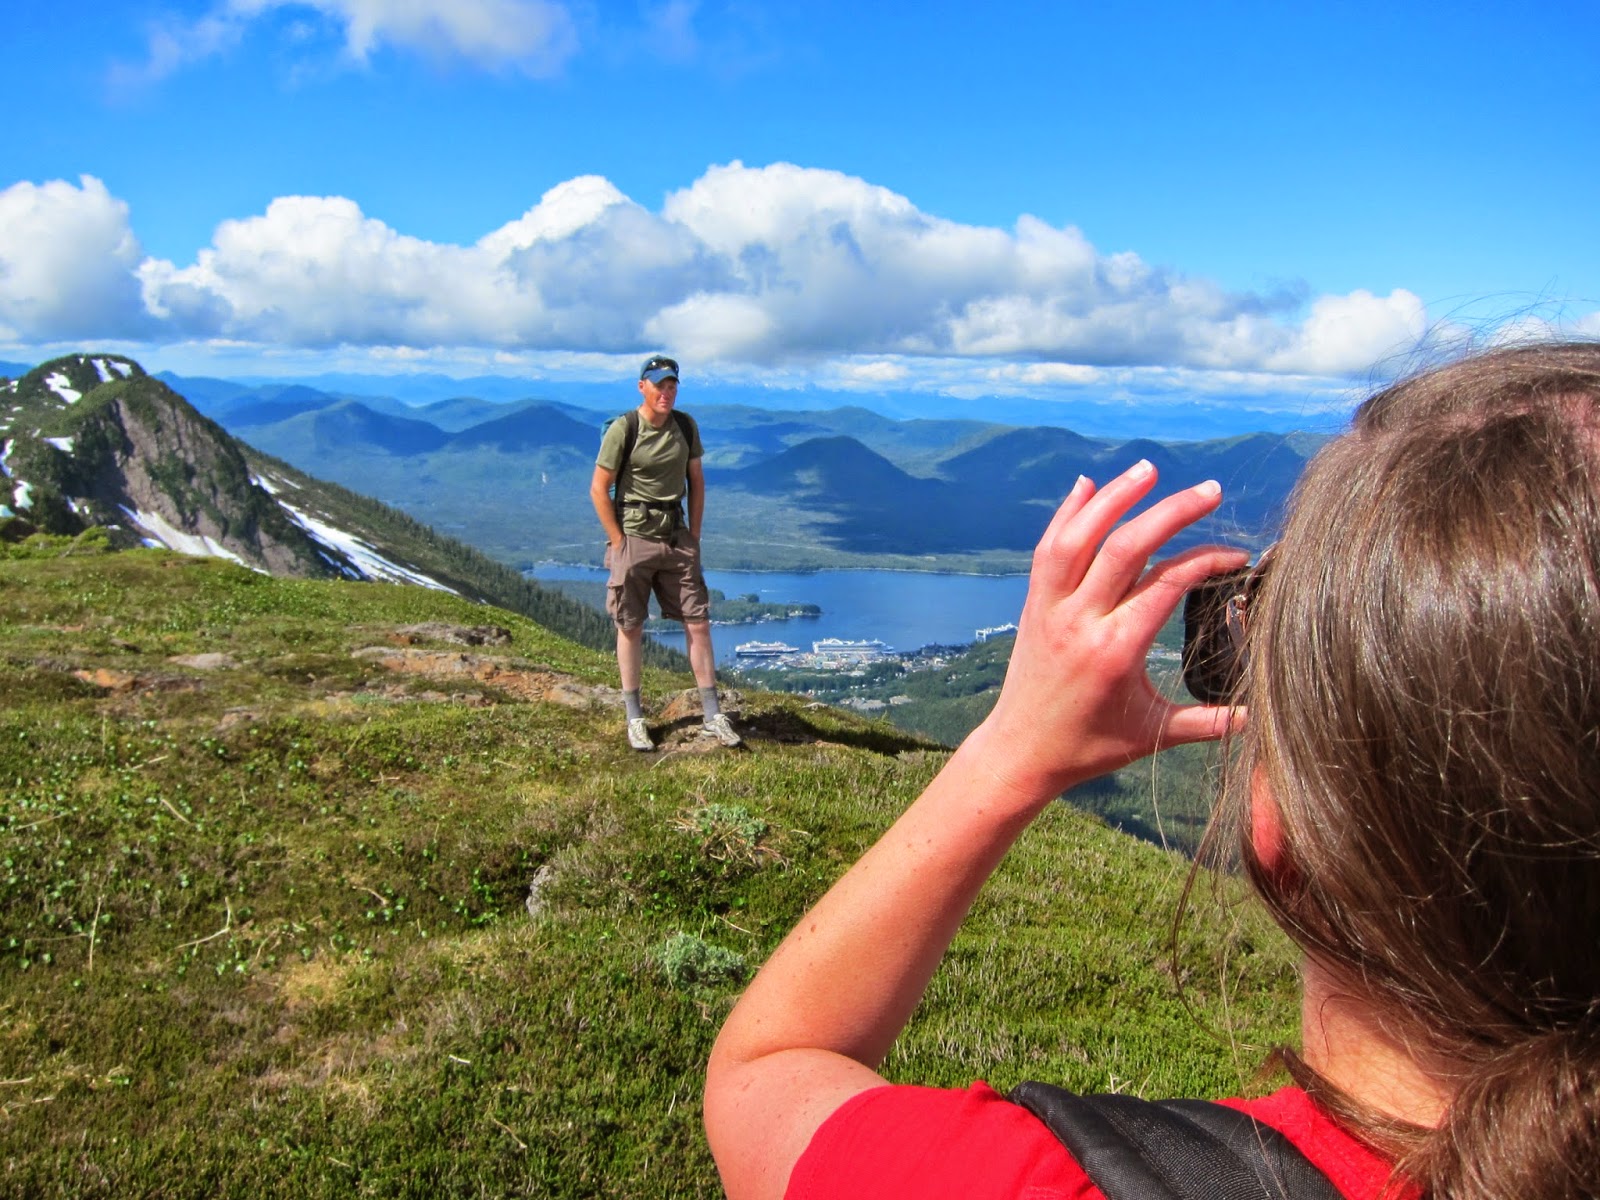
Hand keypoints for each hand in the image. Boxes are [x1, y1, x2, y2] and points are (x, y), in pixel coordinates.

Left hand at [972, 460, 1247, 800]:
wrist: (1020, 753)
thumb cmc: (1088, 748)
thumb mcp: (1152, 736)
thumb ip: (1208, 722)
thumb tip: (1263, 717)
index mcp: (1115, 651)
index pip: (1166, 584)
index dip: (1205, 560)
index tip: (1236, 555)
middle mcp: (1080, 621)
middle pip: (1126, 547)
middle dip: (1172, 512)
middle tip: (1210, 490)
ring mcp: (1051, 608)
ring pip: (1079, 536)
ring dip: (1114, 497)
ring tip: (1149, 468)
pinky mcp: (1033, 604)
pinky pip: (1048, 548)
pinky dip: (1068, 513)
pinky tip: (1089, 485)